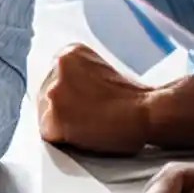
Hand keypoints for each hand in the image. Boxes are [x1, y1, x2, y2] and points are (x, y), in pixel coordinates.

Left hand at [38, 44, 152, 153]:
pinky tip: (83, 136)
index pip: (52, 77)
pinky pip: (49, 134)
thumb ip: (79, 76)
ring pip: (45, 114)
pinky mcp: (53, 118)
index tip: (78, 104)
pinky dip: (63, 140)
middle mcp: (57, 67)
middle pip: (45, 94)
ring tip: (87, 128)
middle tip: (84, 119)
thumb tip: (65, 93)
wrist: (148, 112)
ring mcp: (53, 93)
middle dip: (61, 109)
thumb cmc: (135, 98)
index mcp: (68, 53)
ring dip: (62, 124)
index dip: (66, 96)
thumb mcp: (102, 70)